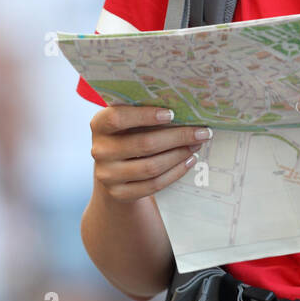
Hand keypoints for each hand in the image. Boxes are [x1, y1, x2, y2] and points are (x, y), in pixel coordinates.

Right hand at [90, 106, 212, 202]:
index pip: (118, 118)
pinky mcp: (119, 193)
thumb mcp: (127, 121)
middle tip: (200, 132)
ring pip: (151, 167)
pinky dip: (175, 173)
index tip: (172, 114)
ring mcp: (107, 175)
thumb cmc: (126, 136)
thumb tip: (183, 107)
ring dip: (179, 155)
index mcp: (99, 125)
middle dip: (177, 137)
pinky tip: (188, 161)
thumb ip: (143, 112)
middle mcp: (99, 150)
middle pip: (143, 145)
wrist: (113, 169)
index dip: (145, 116)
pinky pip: (153, 184)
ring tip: (196, 145)